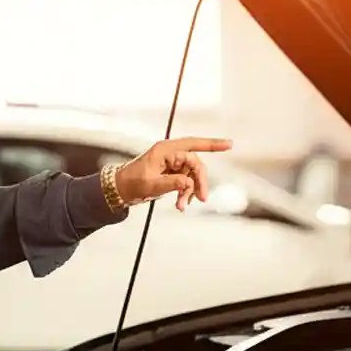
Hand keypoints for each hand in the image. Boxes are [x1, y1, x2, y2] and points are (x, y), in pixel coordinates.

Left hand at [114, 137, 231, 211]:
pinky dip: (186, 193)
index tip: (229, 145)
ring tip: (181, 206)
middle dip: (199, 182)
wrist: (121, 189)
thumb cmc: (132, 183)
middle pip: (196, 164)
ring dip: (190, 191)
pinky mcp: (172, 173)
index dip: (212, 144)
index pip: (193, 145)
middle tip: (202, 199)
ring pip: (192, 175)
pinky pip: (186, 181)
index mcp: (165, 150)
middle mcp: (170, 153)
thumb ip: (171, 183)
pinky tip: (181, 204)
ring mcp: (172, 163)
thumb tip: (189, 182)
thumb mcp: (151, 185)